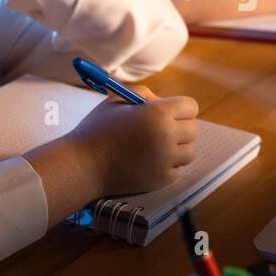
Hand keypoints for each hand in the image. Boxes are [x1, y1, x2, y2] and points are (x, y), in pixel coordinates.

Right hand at [66, 84, 198, 196]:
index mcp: (158, 113)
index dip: (180, 109)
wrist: (83, 165)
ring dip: (176, 149)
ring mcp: (166, 161)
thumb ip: (145, 95)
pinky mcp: (162, 180)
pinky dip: (166, 167)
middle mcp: (167, 137)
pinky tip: (148, 162)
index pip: (190, 107)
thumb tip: (164, 102)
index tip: (169, 113)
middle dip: (178, 128)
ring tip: (154, 147)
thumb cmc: (98, 130)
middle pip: (192, 130)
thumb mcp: (117, 100)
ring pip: (189, 152)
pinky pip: (177, 170)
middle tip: (158, 131)